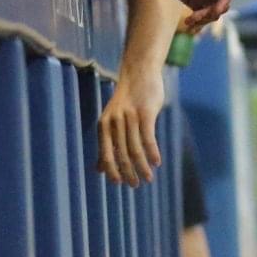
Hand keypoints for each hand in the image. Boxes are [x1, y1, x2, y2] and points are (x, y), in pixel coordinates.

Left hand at [98, 58, 165, 186]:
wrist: (139, 72)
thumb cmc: (126, 101)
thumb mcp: (111, 121)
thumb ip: (106, 144)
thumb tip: (99, 170)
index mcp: (104, 125)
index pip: (105, 154)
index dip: (112, 171)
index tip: (119, 183)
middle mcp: (115, 122)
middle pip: (121, 155)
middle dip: (129, 173)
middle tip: (136, 184)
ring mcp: (130, 117)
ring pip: (136, 150)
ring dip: (142, 167)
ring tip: (148, 178)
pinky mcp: (146, 113)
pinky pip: (149, 138)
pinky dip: (153, 153)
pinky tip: (157, 162)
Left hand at [179, 0, 235, 31]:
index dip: (224, 1)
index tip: (215, 12)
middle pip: (223, 2)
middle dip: (213, 12)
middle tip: (196, 17)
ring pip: (213, 11)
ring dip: (205, 19)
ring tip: (190, 21)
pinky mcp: (195, 0)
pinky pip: (202, 14)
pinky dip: (198, 21)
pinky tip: (188, 25)